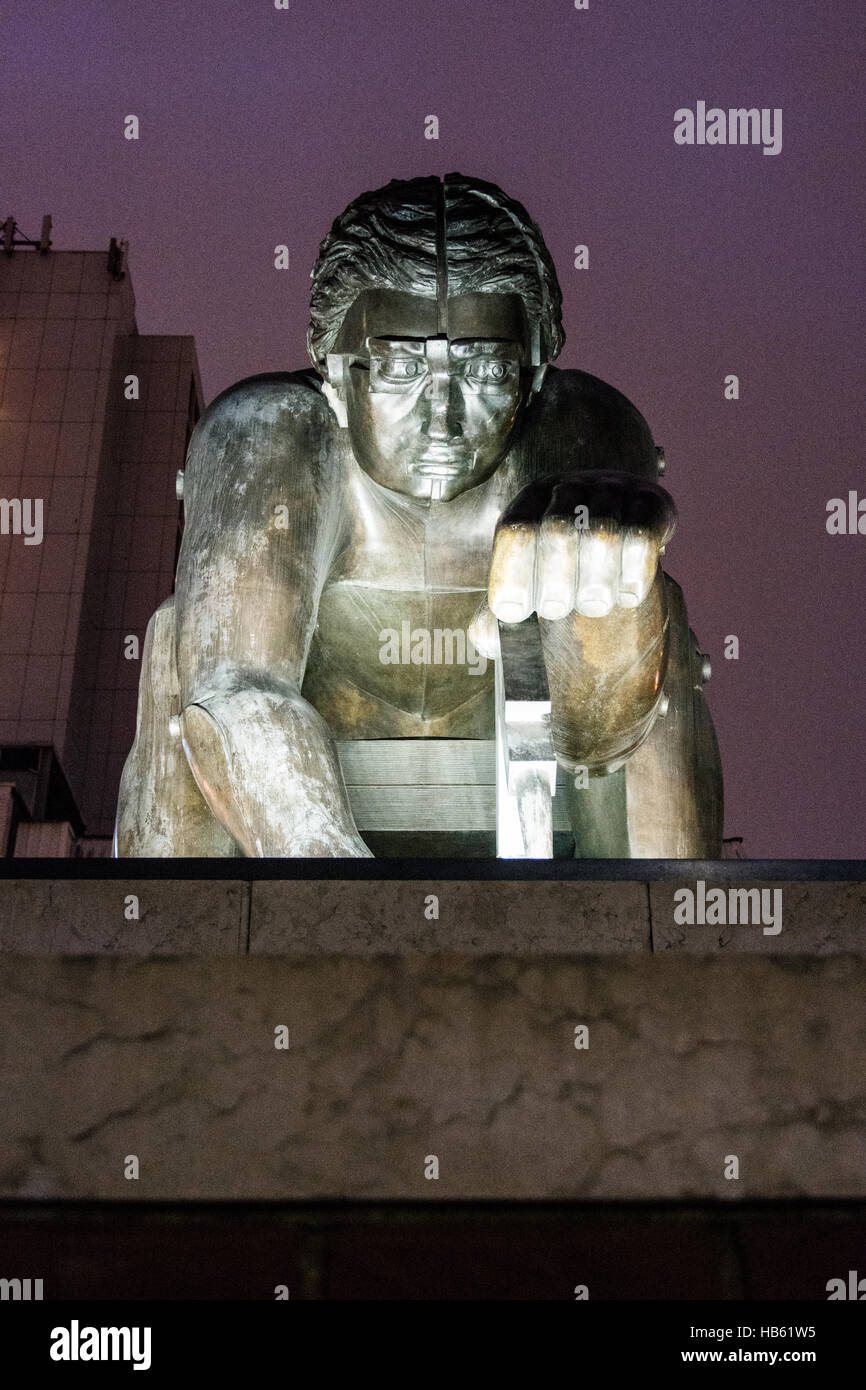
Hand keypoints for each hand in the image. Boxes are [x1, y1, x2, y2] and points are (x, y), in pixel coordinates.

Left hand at [487, 470, 675, 621]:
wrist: (615, 528)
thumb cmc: (560, 565)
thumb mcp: (526, 580)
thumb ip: (500, 614)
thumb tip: (487, 638)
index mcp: (528, 504)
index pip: (515, 531)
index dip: (512, 575)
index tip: (515, 613)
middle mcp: (568, 489)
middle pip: (558, 531)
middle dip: (555, 581)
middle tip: (556, 609)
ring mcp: (612, 490)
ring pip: (602, 535)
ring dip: (595, 583)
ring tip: (593, 604)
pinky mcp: (651, 501)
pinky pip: (642, 538)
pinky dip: (633, 575)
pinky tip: (627, 595)